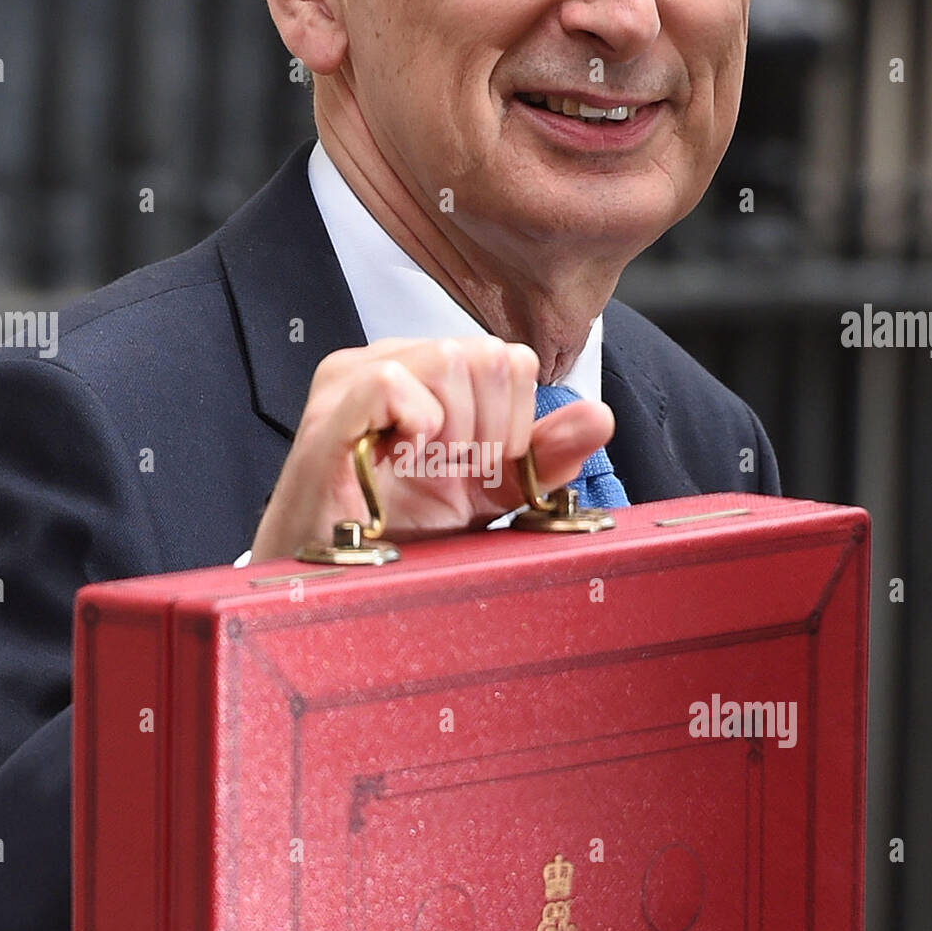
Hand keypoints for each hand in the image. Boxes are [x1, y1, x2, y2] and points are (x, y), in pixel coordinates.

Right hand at [249, 337, 615, 563]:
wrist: (331, 576)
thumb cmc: (396, 530)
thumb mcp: (486, 493)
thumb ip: (541, 456)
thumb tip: (601, 418)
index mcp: (426, 370)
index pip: (509, 358)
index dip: (514, 421)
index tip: (479, 469)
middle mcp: (391, 359)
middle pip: (487, 355)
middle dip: (490, 431)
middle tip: (451, 475)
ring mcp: (355, 378)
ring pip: (450, 359)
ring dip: (456, 434)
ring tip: (423, 472)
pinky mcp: (331, 409)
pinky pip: (392, 381)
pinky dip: (417, 424)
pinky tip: (404, 459)